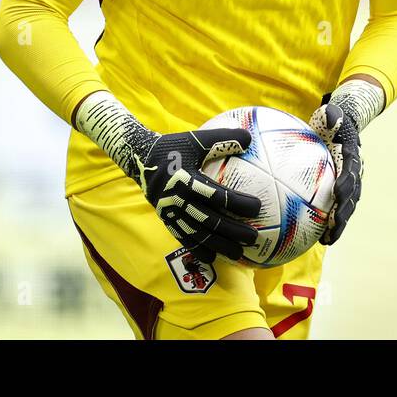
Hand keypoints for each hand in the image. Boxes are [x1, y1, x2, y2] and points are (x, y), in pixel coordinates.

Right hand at [73, 91, 260, 262]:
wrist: (140, 160)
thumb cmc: (173, 147)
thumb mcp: (196, 138)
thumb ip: (223, 138)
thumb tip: (250, 138)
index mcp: (187, 180)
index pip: (217, 196)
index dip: (238, 203)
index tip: (257, 208)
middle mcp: (178, 200)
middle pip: (210, 221)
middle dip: (233, 232)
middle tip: (254, 237)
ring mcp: (171, 213)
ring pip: (198, 235)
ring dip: (219, 246)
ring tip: (239, 253)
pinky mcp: (166, 220)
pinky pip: (184, 239)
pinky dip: (198, 250)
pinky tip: (213, 258)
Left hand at [308, 78, 384, 244]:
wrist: (344, 128)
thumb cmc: (333, 121)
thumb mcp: (332, 113)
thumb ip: (331, 114)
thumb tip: (328, 114)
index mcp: (351, 156)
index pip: (351, 170)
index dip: (346, 181)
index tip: (338, 191)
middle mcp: (354, 173)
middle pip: (352, 196)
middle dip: (344, 212)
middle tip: (334, 224)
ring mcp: (349, 185)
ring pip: (347, 208)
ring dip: (338, 224)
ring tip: (326, 240)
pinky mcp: (341, 192)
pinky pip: (334, 210)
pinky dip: (328, 224)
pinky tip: (314, 238)